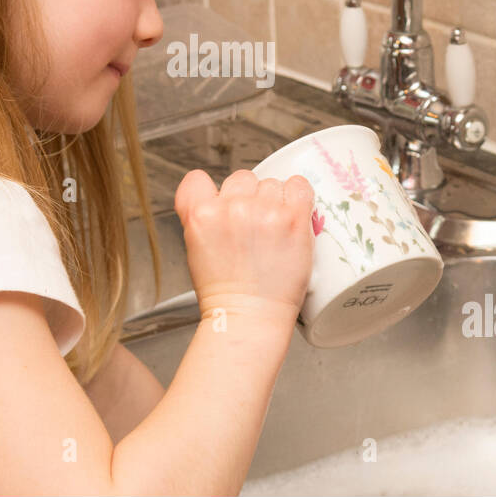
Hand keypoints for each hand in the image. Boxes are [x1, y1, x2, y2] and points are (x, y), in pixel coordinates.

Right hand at [173, 168, 316, 321]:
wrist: (249, 317)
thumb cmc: (226, 293)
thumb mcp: (196, 250)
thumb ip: (202, 219)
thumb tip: (218, 202)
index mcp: (200, 215)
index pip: (197, 179)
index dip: (212, 191)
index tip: (222, 203)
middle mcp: (230, 208)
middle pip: (242, 179)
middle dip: (248, 198)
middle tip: (255, 227)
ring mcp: (263, 211)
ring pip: (271, 183)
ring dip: (275, 200)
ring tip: (275, 230)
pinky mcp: (292, 218)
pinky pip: (299, 186)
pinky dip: (299, 195)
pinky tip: (295, 213)